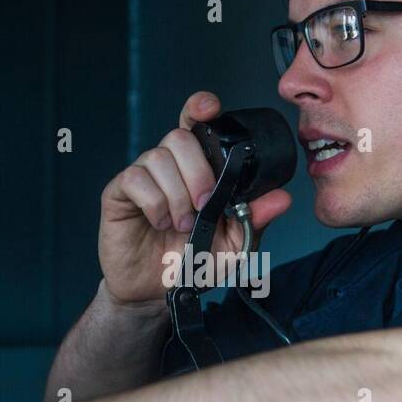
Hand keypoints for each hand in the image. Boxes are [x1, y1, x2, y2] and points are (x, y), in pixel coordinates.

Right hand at [98, 90, 291, 304]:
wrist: (156, 293)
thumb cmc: (191, 263)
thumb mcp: (233, 246)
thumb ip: (256, 220)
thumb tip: (282, 198)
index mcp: (195, 170)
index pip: (194, 125)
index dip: (199, 108)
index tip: (210, 108)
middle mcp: (168, 167)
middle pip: (179, 137)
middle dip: (199, 171)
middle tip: (205, 205)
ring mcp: (142, 178)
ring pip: (157, 157)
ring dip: (177, 193)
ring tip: (182, 224)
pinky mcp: (119, 194)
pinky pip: (134, 178)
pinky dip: (154, 202)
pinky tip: (160, 222)